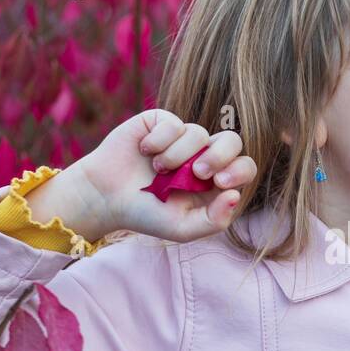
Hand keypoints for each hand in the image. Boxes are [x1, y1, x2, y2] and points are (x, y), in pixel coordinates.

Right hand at [29, 109, 257, 242]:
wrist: (105, 197)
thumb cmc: (146, 214)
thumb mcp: (182, 228)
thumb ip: (214, 219)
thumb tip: (235, 195)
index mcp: (214, 182)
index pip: (244, 167)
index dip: (239, 170)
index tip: (220, 182)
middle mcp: (202, 156)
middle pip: (232, 141)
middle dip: (219, 155)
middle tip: (197, 172)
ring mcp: (182, 138)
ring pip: (198, 133)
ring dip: (177, 155)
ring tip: (158, 170)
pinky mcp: (161, 122)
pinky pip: (173, 123)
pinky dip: (159, 140)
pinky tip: (144, 152)